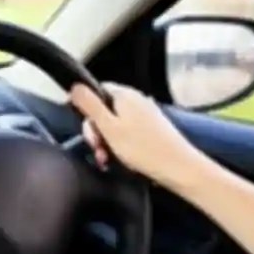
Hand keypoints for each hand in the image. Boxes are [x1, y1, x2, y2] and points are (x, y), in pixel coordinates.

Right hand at [68, 82, 211, 191]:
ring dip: (107, 142)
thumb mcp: (108, 127)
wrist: (178, 167)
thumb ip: (89, 105)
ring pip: (116, 124)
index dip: (86, 110)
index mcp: (124, 95)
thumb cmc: (142, 149)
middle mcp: (136, 100)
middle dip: (97, 131)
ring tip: (108, 160)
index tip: (87, 131)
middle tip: (98, 150)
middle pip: (105, 109)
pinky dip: (121, 146)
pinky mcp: (153, 129)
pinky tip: (122, 160)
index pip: (95, 91)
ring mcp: (146, 114)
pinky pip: (129, 133)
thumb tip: (74, 85)